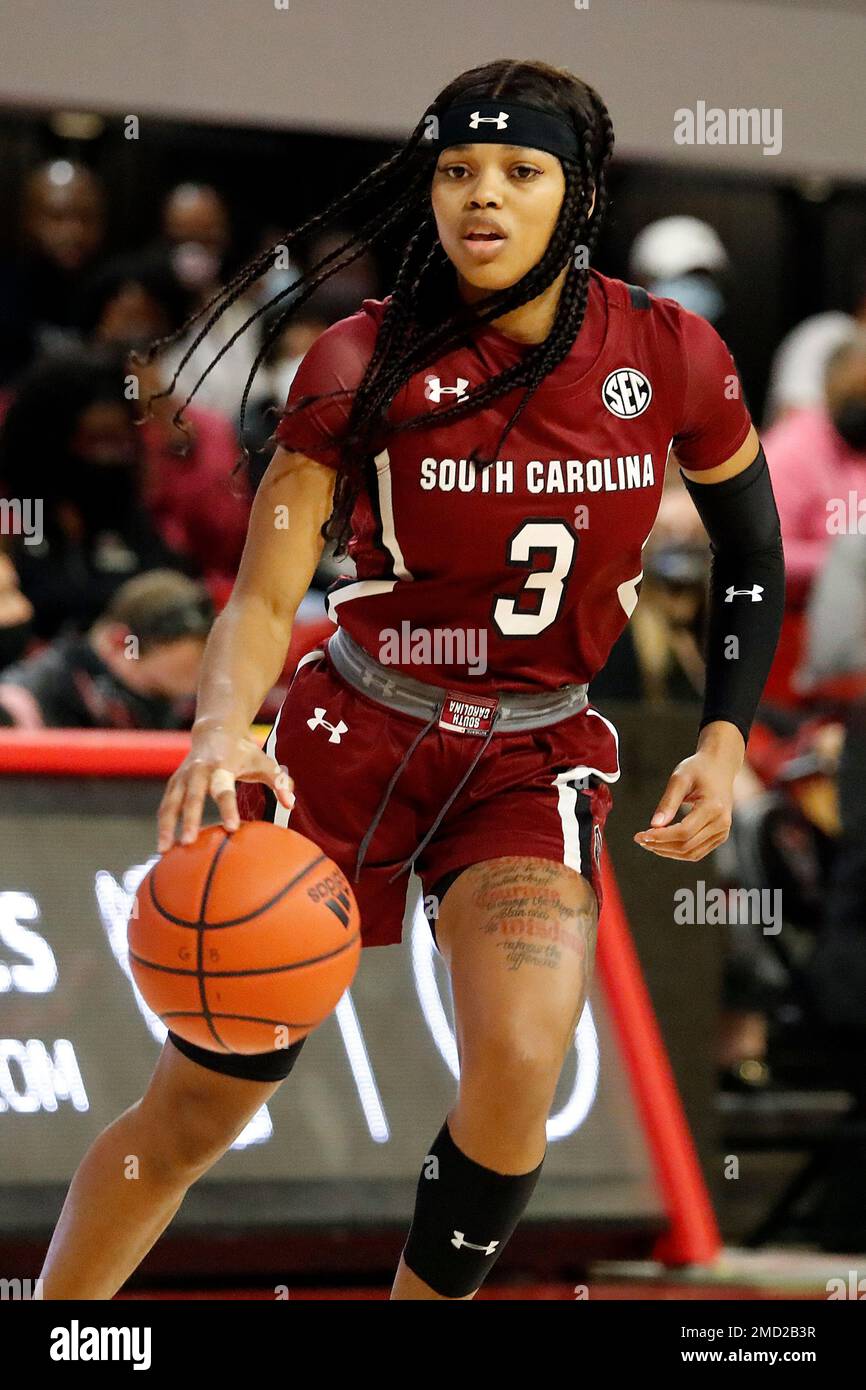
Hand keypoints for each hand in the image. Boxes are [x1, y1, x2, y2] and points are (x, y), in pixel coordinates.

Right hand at [157, 722, 293, 852]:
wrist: (215, 730)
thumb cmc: (244, 752)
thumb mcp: (265, 762)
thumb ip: (279, 782)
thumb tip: (290, 805)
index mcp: (222, 766)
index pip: (224, 790)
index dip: (228, 808)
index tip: (232, 828)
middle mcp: (199, 771)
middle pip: (192, 796)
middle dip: (189, 819)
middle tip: (188, 842)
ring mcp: (183, 777)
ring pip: (171, 802)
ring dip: (166, 826)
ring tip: (163, 851)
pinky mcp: (174, 783)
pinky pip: (165, 806)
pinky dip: (162, 825)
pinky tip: (162, 848)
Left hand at [634, 723, 743, 861]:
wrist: (719, 766)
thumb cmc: (698, 769)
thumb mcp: (679, 779)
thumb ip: (668, 802)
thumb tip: (654, 825)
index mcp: (713, 807)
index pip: (683, 832)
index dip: (660, 837)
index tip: (641, 835)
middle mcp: (721, 823)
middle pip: (687, 846)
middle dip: (660, 846)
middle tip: (640, 839)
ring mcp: (722, 831)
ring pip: (692, 854)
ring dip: (668, 852)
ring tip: (648, 843)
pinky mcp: (720, 836)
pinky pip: (697, 852)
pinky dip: (678, 851)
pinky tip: (662, 843)